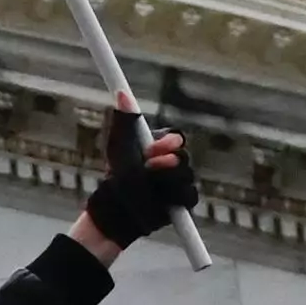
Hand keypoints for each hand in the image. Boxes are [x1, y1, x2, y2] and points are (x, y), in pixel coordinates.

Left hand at [76, 108, 193, 257]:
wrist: (116, 210)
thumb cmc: (116, 177)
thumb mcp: (118, 147)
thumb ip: (124, 121)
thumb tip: (121, 94)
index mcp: (160, 146)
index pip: (175, 137)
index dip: (168, 141)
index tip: (153, 147)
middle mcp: (172, 162)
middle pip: (183, 155)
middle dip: (166, 162)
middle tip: (148, 167)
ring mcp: (179, 182)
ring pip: (186, 175)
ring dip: (166, 181)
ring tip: (146, 188)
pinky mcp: (181, 202)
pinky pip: (189, 196)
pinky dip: (175, 198)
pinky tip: (160, 201)